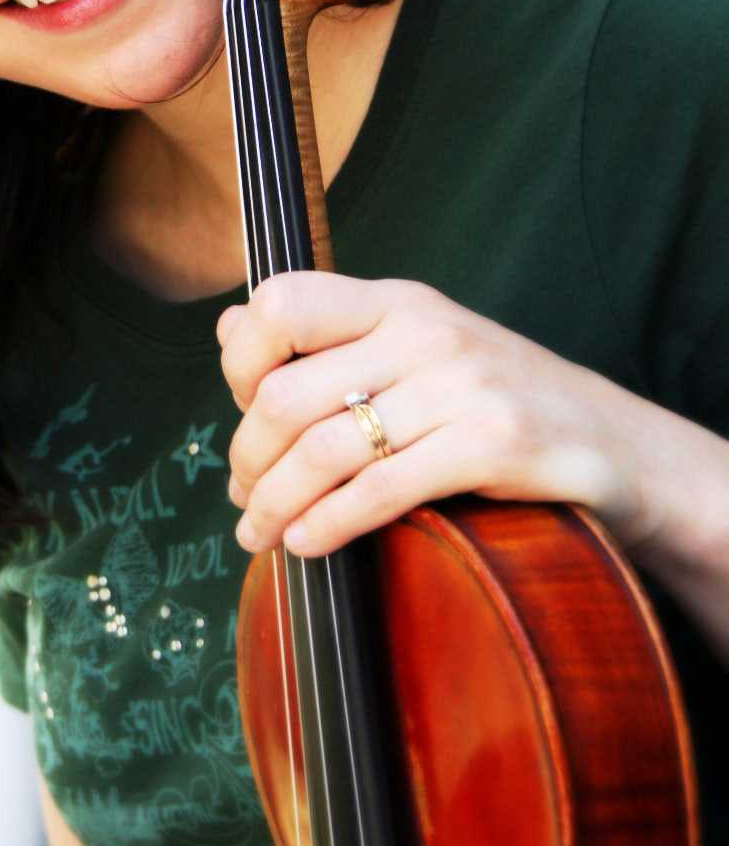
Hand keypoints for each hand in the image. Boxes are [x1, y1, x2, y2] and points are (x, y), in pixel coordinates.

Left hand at [217, 272, 643, 558]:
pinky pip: (379, 491)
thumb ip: (326, 342)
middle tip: (243, 497)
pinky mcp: (490, 444)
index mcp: (397, 302)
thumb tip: (228, 326)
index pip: (283, 302)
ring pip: (324, 450)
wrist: (616, 445)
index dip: (242, 361)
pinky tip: (307, 544)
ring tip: (260, 532)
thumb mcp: (414, 351)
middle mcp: (425, 332)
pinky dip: (327, 525)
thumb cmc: (499, 401)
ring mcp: (460, 386)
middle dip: (249, 458)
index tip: (242, 409)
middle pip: (288, 395)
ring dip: (276, 503)